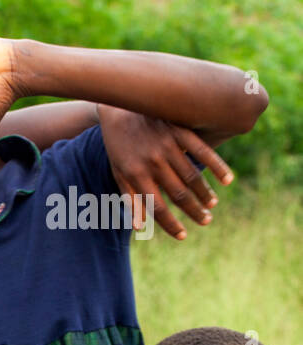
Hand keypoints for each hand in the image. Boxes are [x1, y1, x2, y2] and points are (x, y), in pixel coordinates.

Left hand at [97, 107, 232, 240]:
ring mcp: (168, 146)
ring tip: (212, 205)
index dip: (171, 225)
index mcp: (136, 176)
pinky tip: (227, 180)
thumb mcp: (118, 172)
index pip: (157, 208)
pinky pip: (203, 151)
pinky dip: (217, 166)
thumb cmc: (119, 146)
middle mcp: (153, 163)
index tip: (183, 235)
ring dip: (205, 194)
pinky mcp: (180, 131)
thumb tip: (139, 226)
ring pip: (192, 176)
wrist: (120, 109)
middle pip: (179, 194)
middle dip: (194, 211)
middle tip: (205, 221)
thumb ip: (130, 198)